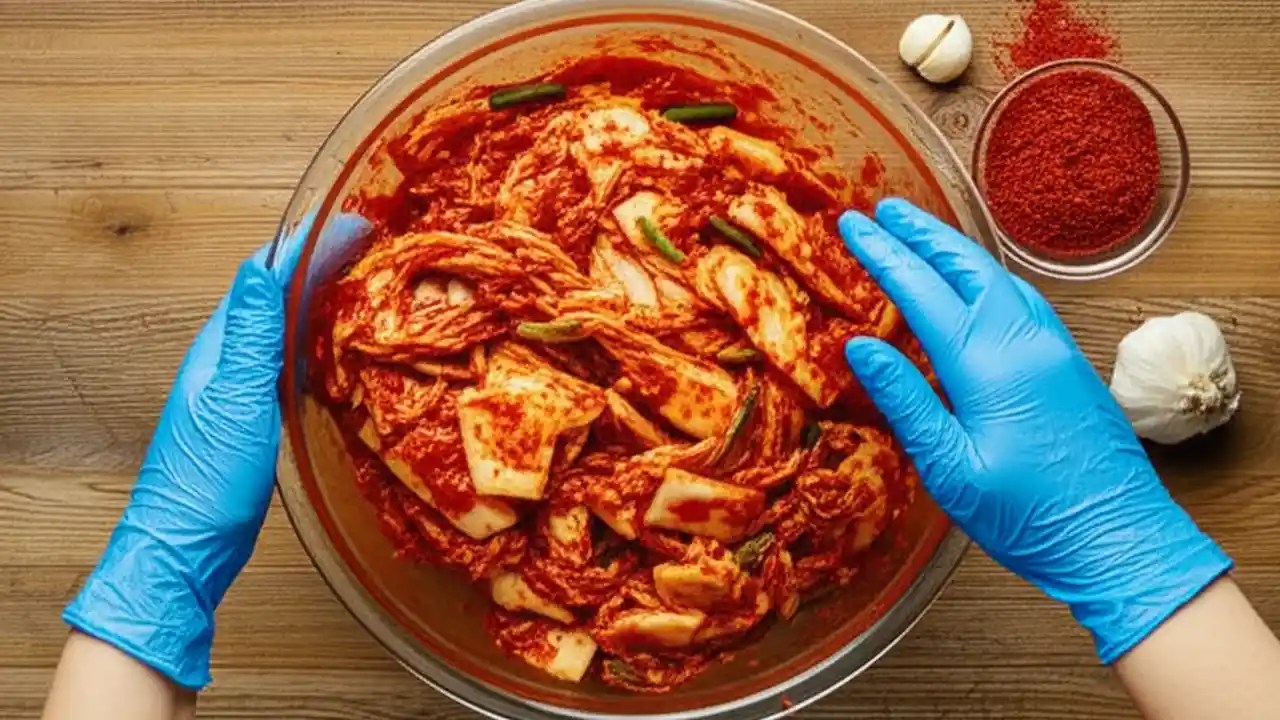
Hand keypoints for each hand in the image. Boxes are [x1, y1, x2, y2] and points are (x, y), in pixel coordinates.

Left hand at [63, 213, 367, 688]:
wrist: (187, 547)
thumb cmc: (209, 477)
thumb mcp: (235, 398)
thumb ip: (251, 333)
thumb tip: (262, 264)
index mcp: (222, 343)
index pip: (266, 273)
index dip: (308, 242)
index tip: (356, 221)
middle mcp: (230, 355)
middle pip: (278, 292)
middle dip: (321, 261)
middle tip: (376, 243)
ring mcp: (243, 385)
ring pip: (287, 324)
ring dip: (323, 296)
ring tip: (371, 280)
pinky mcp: (258, 414)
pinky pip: (294, 359)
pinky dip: (321, 340)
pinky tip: (346, 346)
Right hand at [837, 200, 1230, 662]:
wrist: (1120, 540)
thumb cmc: (1027, 517)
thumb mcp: (949, 468)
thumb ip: (905, 400)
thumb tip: (859, 346)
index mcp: (986, 363)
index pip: (923, 291)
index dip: (884, 255)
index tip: (853, 225)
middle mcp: (1023, 342)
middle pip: (967, 267)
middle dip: (923, 233)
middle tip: (886, 208)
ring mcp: (1054, 348)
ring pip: (999, 278)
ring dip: (956, 250)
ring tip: (922, 233)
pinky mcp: (1070, 364)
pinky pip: (1023, 299)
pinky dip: (988, 276)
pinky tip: (978, 284)